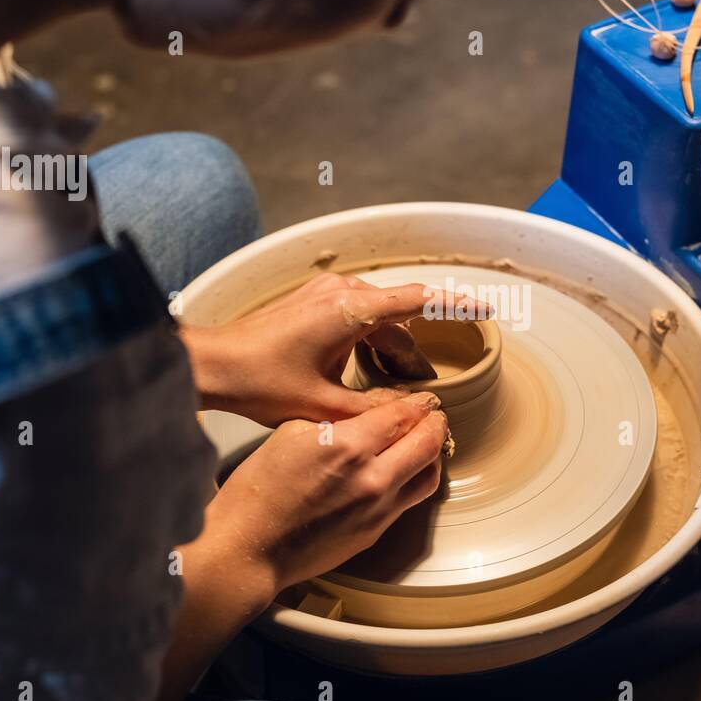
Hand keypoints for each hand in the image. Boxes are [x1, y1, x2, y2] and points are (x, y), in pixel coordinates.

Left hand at [180, 272, 483, 426]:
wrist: (214, 364)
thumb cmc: (262, 382)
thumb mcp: (326, 407)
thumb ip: (377, 408)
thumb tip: (417, 409)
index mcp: (352, 310)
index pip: (421, 300)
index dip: (457, 306)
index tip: (486, 311)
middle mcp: (344, 292)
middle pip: (401, 315)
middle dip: (416, 349)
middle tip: (428, 385)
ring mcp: (327, 292)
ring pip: (380, 318)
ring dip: (392, 348)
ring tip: (397, 386)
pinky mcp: (313, 301)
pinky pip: (359, 315)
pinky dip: (371, 339)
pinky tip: (366, 372)